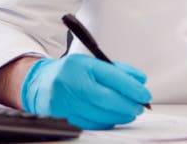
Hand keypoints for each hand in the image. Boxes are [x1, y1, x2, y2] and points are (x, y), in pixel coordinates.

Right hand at [20, 54, 151, 129]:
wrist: (41, 82)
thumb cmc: (70, 72)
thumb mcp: (93, 63)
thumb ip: (118, 70)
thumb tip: (140, 80)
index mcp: (82, 65)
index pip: (112, 76)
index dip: (132, 88)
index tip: (144, 94)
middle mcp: (72, 82)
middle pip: (106, 99)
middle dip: (128, 105)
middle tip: (139, 107)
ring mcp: (66, 100)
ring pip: (99, 114)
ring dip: (119, 116)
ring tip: (129, 113)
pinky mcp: (63, 115)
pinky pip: (90, 123)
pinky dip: (105, 122)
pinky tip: (113, 118)